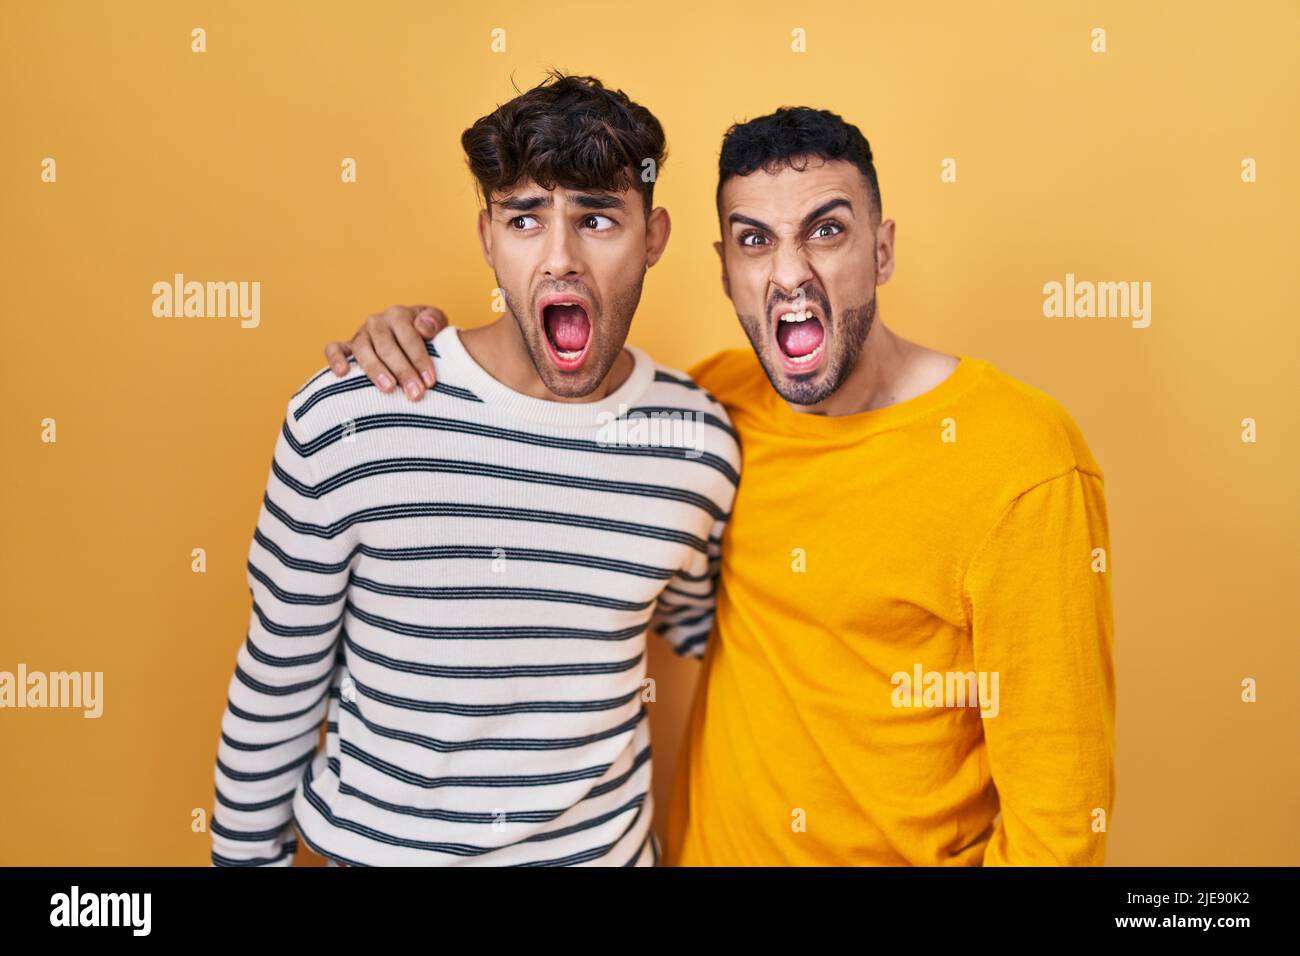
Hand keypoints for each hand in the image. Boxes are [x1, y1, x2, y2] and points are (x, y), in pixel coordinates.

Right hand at [323, 304, 447, 399]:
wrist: (408, 335)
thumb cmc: (425, 335)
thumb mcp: (436, 323)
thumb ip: (434, 321)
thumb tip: (423, 328)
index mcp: (399, 315)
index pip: (409, 337)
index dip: (420, 359)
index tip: (430, 382)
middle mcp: (377, 322)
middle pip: (387, 346)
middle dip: (403, 371)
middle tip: (415, 393)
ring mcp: (360, 334)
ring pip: (363, 350)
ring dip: (375, 370)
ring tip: (388, 388)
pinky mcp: (346, 347)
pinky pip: (334, 349)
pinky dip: (335, 359)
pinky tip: (342, 373)